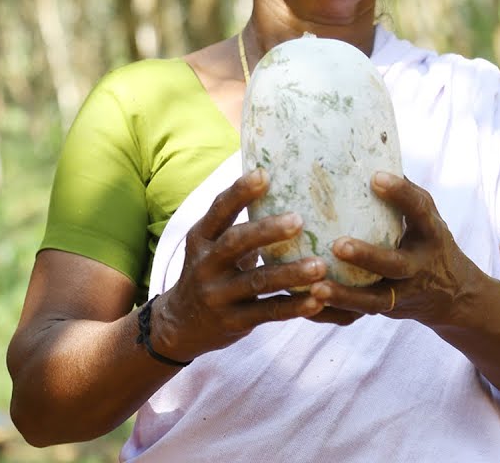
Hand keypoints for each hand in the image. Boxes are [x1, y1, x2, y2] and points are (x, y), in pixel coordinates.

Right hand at [150, 169, 329, 361]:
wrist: (179, 326)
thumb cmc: (212, 272)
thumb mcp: (212, 246)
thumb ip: (238, 224)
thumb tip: (275, 179)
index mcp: (202, 239)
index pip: (219, 211)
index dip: (239, 192)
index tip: (263, 174)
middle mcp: (206, 265)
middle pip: (236, 243)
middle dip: (267, 231)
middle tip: (299, 220)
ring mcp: (218, 295)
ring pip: (257, 281)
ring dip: (290, 273)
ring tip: (320, 267)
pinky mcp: (232, 321)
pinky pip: (267, 312)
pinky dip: (294, 307)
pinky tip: (318, 300)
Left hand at [308, 172, 474, 325]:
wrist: (454, 294)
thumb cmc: (428, 241)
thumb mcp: (426, 218)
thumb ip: (403, 194)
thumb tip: (369, 149)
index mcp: (429, 232)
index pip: (419, 209)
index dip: (400, 193)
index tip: (376, 176)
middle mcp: (419, 264)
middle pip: (395, 264)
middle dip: (368, 256)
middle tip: (337, 244)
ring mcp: (405, 293)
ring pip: (375, 300)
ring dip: (345, 295)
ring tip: (315, 286)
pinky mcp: (389, 311)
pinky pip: (358, 316)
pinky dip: (334, 313)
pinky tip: (307, 306)